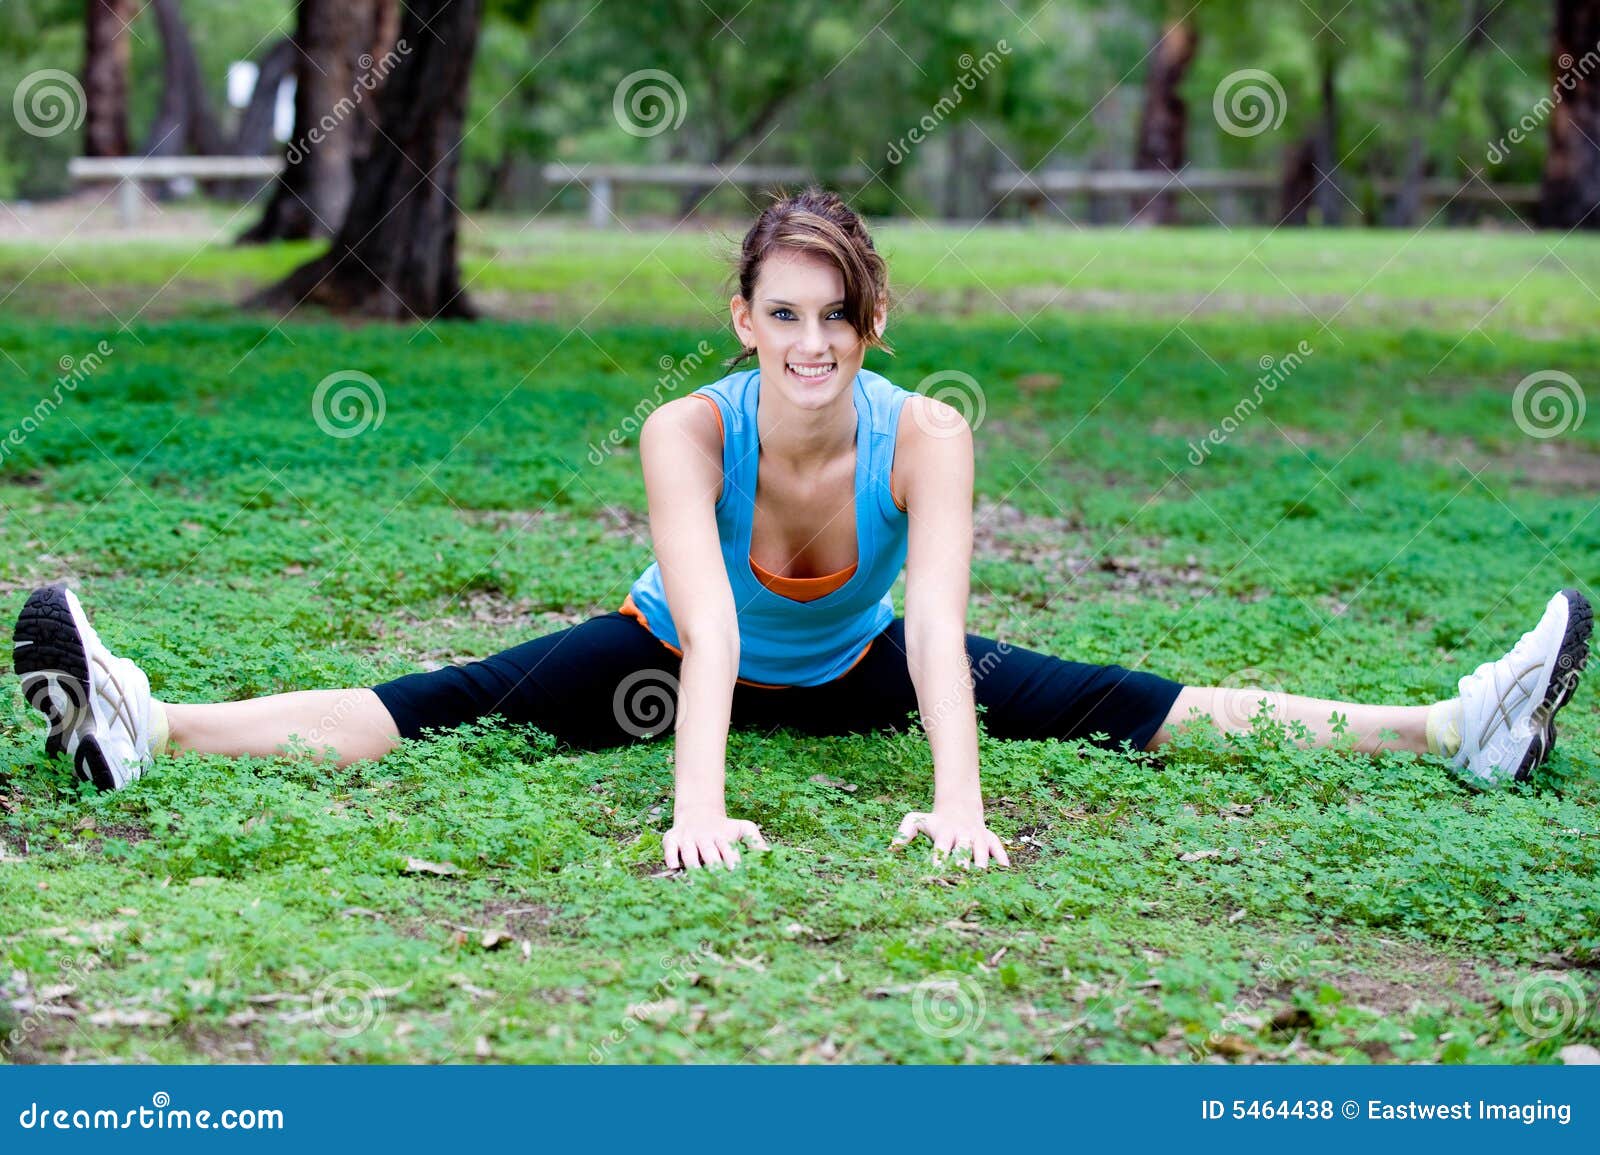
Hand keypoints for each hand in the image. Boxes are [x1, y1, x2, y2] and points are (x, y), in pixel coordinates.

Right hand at [663, 813, 769, 869]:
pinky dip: (671, 856)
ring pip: (690, 852)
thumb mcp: (743, 828)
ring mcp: (688, 839)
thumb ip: (755, 840)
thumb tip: (771, 855)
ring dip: (693, 864)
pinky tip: (674, 867)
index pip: (728, 849)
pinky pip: (669, 848)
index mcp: (722, 837)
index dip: (732, 860)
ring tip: (698, 876)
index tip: (737, 871)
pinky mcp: (672, 839)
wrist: (698, 813)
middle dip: (714, 865)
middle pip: (709, 852)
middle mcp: (705, 838)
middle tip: (718, 878)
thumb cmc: (724, 828)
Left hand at [891, 808, 1010, 869]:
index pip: (941, 846)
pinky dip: (1002, 855)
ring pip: (981, 848)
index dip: (939, 856)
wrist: (958, 806)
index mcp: (944, 832)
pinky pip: (998, 845)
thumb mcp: (916, 820)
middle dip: (962, 859)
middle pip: (962, 847)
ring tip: (982, 873)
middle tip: (962, 872)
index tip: (935, 869)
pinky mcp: (989, 837)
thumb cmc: (934, 821)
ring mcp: (977, 836)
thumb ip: (904, 833)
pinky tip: (1005, 868)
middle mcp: (962, 834)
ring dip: (981, 859)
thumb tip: (890, 850)